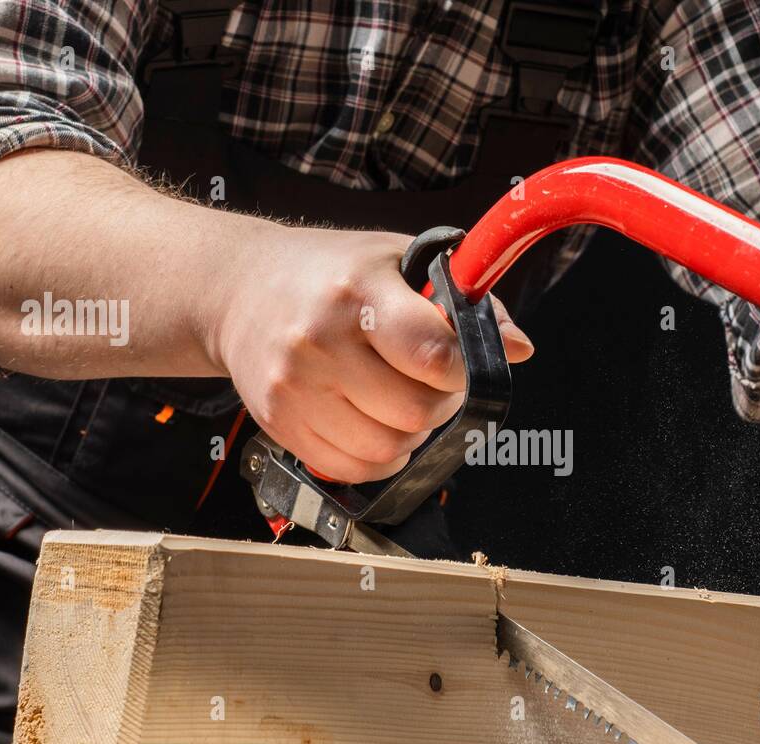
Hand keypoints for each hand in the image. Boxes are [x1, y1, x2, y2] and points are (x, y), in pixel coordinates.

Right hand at [210, 226, 532, 481]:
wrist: (239, 288)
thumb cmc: (331, 272)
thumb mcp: (400, 260)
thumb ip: (465, 302)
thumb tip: (519, 348)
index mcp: (358, 291)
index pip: (433, 356)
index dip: (464, 372)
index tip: (462, 366)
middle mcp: (319, 341)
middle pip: (415, 412)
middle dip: (441, 406)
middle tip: (433, 385)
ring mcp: (294, 388)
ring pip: (386, 449)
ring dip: (410, 435)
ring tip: (400, 402)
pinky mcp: (278, 423)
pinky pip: (350, 469)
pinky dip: (377, 458)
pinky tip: (374, 423)